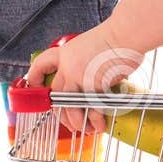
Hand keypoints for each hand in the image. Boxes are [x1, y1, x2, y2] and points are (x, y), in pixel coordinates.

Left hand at [25, 25, 142, 135]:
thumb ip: (83, 61)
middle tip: (69, 121)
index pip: (41, 65)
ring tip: (85, 128)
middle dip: (61, 113)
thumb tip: (89, 80)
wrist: (127, 33)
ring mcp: (79, 76)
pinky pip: (91, 107)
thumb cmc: (117, 38)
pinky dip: (96, 120)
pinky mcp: (93, 85)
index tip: (36, 88)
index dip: (35, 78)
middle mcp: (68, 65)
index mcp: (66, 53)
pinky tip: (100, 124)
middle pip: (56, 93)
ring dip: (76, 121)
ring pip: (68, 106)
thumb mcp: (90, 46)